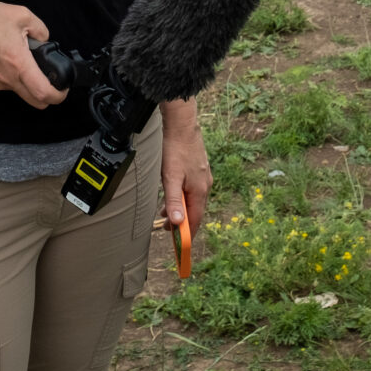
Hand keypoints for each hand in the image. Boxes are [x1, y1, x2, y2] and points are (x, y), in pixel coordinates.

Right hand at [0, 0, 65, 109]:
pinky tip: (6, 59)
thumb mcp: (22, 15)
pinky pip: (4, 85)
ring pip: (19, 91)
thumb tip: (45, 41)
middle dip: (48, 95)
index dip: (58, 95)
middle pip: (35, 102)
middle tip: (51, 80)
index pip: (43, 93)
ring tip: (21, 58)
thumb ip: (41, 30)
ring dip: (26, 81)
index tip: (63, 89)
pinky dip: (11, 77)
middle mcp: (6, 78)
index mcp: (18, 63)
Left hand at [160, 103, 211, 241]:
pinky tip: (173, 194)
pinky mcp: (199, 169)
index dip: (188, 233)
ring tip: (164, 213)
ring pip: (193, 200)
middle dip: (182, 222)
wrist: (182, 125)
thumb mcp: (170, 178)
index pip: (196, 219)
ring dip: (180, 209)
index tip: (179, 245)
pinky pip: (192, 190)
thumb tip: (178, 223)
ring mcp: (204, 177)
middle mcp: (205, 186)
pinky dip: (182, 197)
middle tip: (167, 229)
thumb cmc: (175, 150)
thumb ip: (173, 201)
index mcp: (200, 191)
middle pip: (195, 211)